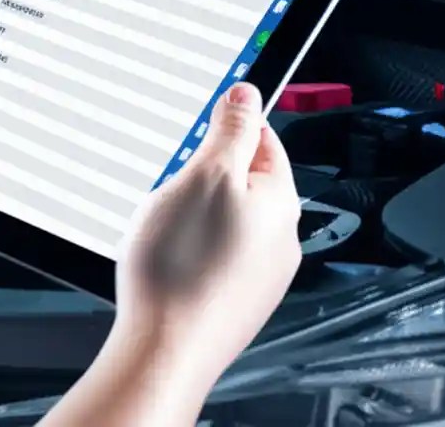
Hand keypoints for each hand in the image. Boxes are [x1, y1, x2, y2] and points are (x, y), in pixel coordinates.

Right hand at [114, 81, 300, 387]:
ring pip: (225, 223)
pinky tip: (165, 262)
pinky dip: (190, 252)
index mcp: (280, 202)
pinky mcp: (233, 302)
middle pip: (243, 183)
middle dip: (204, 176)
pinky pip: (213, 260)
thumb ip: (230, 130)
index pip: (265, 140)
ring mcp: (259, 276)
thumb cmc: (180, 269)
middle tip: (170, 186)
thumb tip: (247, 94)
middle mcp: (280, 241)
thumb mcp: (204, 175)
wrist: (163, 350)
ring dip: (195, 216)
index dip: (230, 124)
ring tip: (163, 230)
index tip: (206, 120)